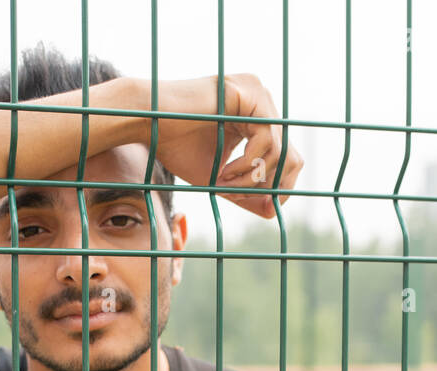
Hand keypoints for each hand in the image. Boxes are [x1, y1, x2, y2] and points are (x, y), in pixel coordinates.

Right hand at [139, 73, 303, 218]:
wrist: (145, 120)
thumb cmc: (176, 146)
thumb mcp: (218, 177)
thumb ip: (246, 193)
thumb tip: (273, 213)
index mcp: (257, 117)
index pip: (288, 158)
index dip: (278, 188)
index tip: (254, 204)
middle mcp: (262, 101)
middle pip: (291, 157)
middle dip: (266, 185)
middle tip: (235, 196)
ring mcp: (257, 92)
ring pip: (280, 151)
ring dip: (252, 178)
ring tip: (223, 183)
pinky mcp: (248, 91)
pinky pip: (267, 138)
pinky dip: (248, 163)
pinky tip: (223, 171)